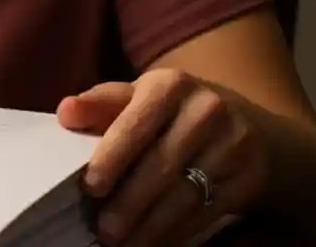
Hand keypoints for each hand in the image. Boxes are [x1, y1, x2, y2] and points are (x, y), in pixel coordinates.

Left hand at [57, 69, 270, 246]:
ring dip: (151, 225)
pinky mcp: (250, 177)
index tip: (90, 187)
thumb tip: (65, 112)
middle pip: (161, 164)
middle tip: (104, 230)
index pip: (136, 123)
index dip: (112, 157)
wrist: (246, 124)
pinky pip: (207, 211)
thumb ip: (101, 105)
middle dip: (129, 202)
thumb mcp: (139, 98)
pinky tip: (154, 242)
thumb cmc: (172, 112)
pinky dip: (177, 232)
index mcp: (170, 84)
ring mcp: (234, 144)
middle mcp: (207, 110)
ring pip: (185, 194)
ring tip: (123, 243)